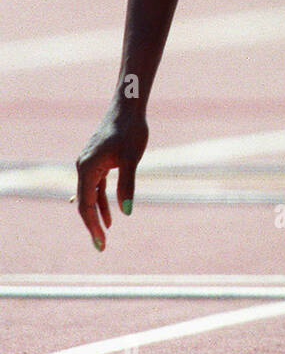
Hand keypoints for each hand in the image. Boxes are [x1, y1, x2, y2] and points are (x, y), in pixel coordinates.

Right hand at [75, 104, 148, 250]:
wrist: (128, 107)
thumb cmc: (131, 131)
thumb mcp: (131, 159)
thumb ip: (127, 185)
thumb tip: (127, 213)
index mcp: (88, 168)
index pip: (86, 205)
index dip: (92, 226)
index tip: (101, 244)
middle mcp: (83, 167)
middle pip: (84, 203)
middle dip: (92, 225)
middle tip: (102, 246)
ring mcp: (89, 163)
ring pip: (89, 195)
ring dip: (97, 214)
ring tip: (106, 233)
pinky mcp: (97, 160)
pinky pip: (96, 186)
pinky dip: (101, 200)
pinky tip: (111, 213)